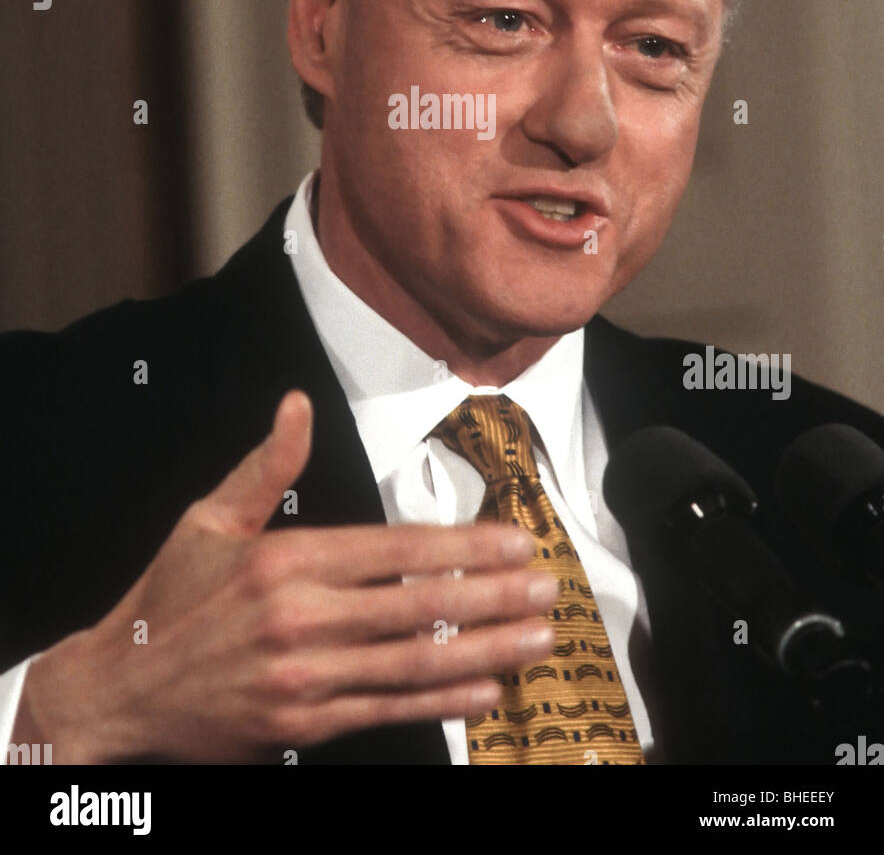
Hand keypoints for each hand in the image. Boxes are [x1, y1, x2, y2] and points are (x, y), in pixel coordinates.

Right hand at [16, 390, 555, 762]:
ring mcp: (303, 677)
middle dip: (491, 597)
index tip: (513, 542)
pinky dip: (440, 701)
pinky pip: (386, 709)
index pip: (395, 550)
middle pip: (416, 606)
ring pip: (412, 662)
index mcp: (285, 561)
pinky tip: (483, 689)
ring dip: (483, 650)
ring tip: (535, 640)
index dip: (462, 547)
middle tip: (546, 590)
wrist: (120, 691)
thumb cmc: (169, 600)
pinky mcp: (303, 723)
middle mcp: (300, 618)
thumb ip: (265, 464)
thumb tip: (296, 406)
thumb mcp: (208, 520)